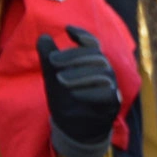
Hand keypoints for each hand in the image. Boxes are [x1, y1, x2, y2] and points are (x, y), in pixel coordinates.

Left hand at [37, 25, 118, 156]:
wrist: (73, 127)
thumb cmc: (65, 98)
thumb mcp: (53, 77)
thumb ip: (49, 59)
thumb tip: (42, 37)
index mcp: (91, 63)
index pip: (92, 43)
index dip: (83, 35)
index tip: (68, 30)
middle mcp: (104, 71)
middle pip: (95, 56)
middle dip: (74, 56)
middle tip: (53, 61)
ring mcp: (111, 86)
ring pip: (102, 73)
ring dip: (80, 74)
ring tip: (60, 79)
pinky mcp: (113, 102)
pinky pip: (106, 93)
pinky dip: (89, 92)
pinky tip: (74, 94)